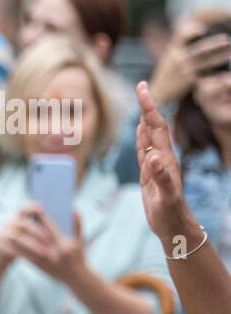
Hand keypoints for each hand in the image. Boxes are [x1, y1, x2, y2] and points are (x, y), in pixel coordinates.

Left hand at [0, 204, 86, 284]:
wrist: (78, 279)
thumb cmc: (80, 257)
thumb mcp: (81, 241)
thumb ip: (77, 225)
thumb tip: (73, 209)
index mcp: (65, 245)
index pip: (51, 229)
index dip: (42, 218)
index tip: (35, 209)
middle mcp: (55, 254)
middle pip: (38, 236)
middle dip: (30, 226)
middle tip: (22, 216)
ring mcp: (47, 262)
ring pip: (29, 247)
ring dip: (21, 239)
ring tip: (14, 230)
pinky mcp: (41, 268)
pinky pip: (27, 258)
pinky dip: (20, 250)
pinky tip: (14, 244)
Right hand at [135, 81, 200, 246]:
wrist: (174, 227)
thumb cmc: (170, 214)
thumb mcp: (166, 198)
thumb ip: (161, 178)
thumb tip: (153, 158)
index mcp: (165, 159)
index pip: (156, 128)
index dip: (149, 108)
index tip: (142, 89)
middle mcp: (161, 158)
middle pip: (153, 127)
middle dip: (147, 106)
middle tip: (141, 86)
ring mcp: (155, 165)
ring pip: (149, 136)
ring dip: (144, 118)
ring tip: (141, 103)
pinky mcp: (149, 174)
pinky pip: (144, 150)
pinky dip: (140, 137)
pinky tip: (139, 132)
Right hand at [149, 32, 230, 104]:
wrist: (159, 92)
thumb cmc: (168, 72)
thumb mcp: (171, 56)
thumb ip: (182, 46)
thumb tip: (199, 32)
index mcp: (173, 49)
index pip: (182, 35)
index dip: (191, 30)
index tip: (203, 29)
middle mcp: (178, 58)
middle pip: (200, 48)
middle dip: (215, 43)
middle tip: (227, 39)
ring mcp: (184, 69)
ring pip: (206, 61)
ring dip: (220, 57)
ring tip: (230, 54)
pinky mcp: (189, 80)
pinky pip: (205, 74)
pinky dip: (216, 72)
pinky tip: (224, 71)